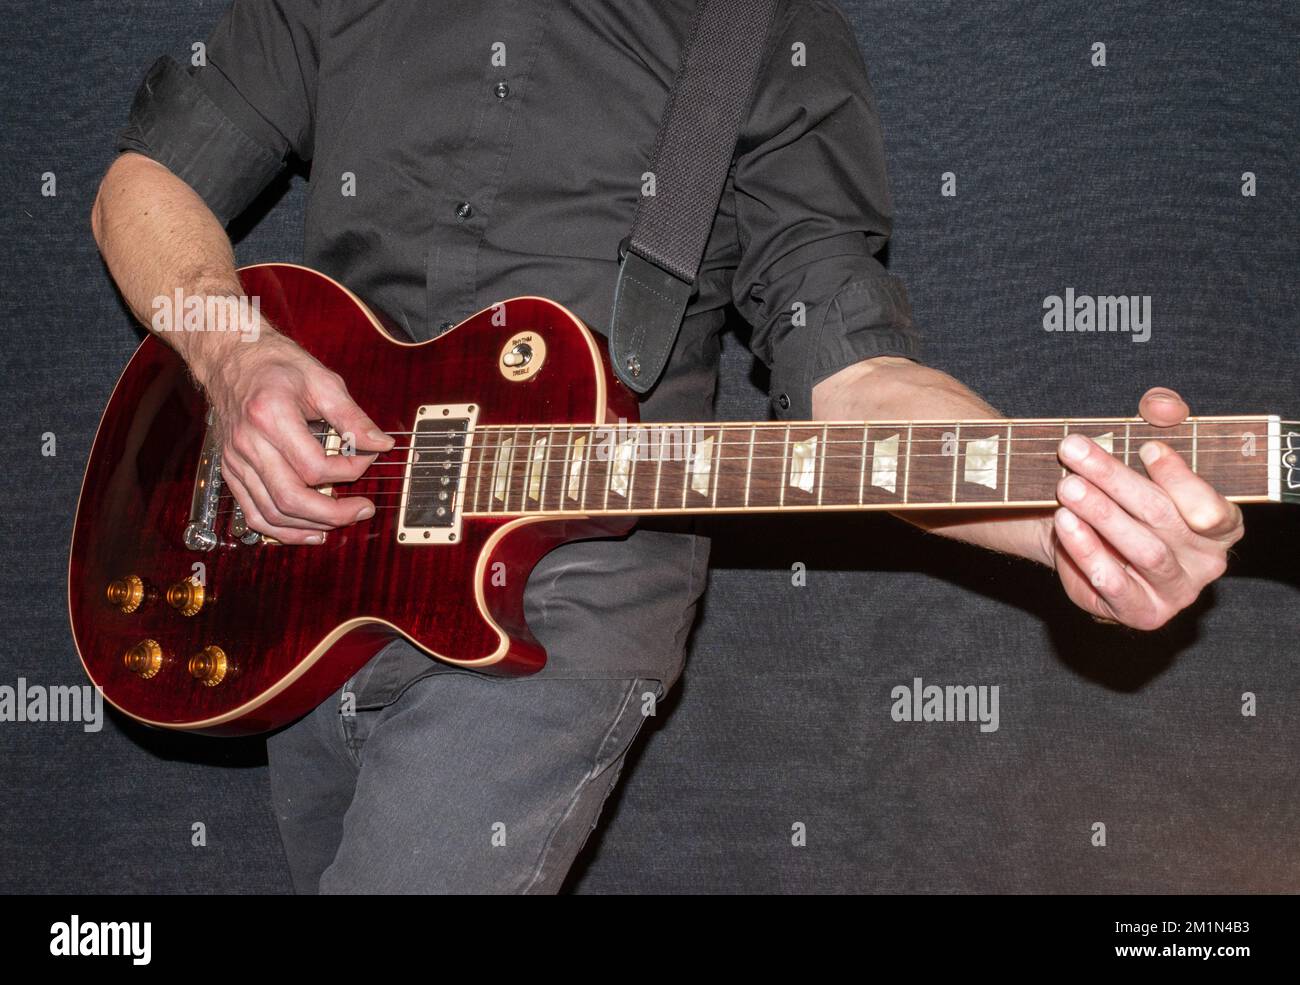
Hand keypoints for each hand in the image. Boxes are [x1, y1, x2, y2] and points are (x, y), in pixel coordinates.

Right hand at [196, 331, 394, 543]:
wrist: (231, 357)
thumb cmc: (275, 365)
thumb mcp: (321, 380)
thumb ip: (352, 417)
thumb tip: (381, 444)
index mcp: (270, 415)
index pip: (314, 466)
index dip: (349, 471)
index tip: (368, 460)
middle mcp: (248, 443)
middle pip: (291, 498)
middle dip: (333, 513)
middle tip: (363, 509)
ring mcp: (236, 460)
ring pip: (272, 513)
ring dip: (311, 526)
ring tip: (342, 520)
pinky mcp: (231, 471)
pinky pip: (253, 514)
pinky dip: (283, 531)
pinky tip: (310, 530)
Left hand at [1047, 387, 1243, 628]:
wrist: (1088, 538)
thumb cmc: (1127, 489)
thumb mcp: (1147, 444)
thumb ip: (1163, 415)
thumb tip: (1161, 404)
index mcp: (1222, 524)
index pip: (1213, 506)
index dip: (1182, 478)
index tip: (1146, 448)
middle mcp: (1208, 562)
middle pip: (1164, 519)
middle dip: (1116, 482)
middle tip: (1074, 453)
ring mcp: (1177, 592)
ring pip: (1143, 550)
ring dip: (1102, 516)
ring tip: (1066, 487)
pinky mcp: (1142, 613)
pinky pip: (1114, 584)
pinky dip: (1087, 552)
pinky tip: (1064, 523)